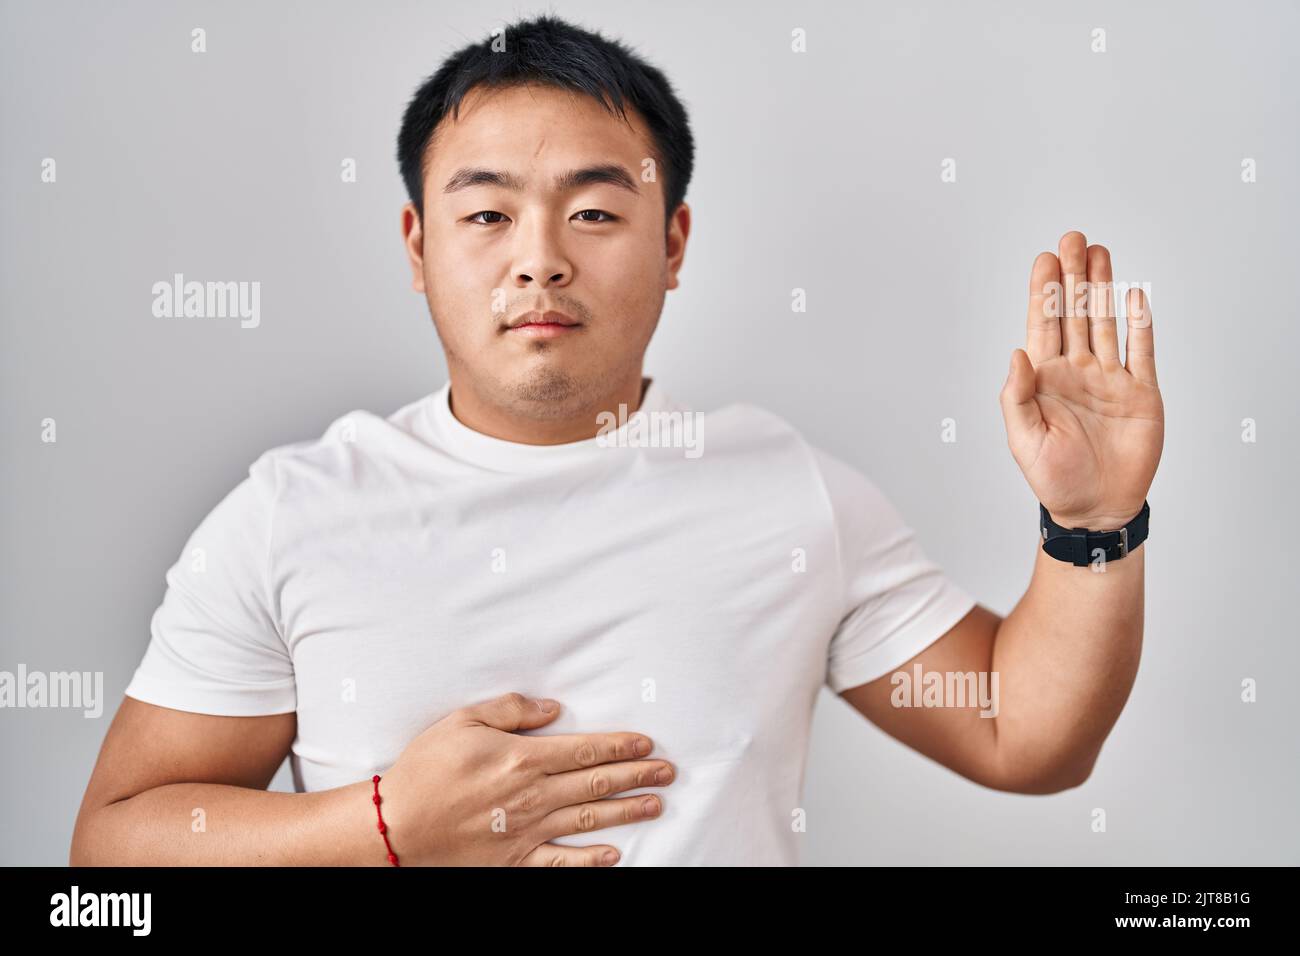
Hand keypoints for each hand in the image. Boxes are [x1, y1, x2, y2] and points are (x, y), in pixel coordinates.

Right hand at [379, 692, 673, 865]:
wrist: (396, 826)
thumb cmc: (426, 768)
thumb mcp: (463, 720)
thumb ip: (511, 709)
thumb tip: (553, 708)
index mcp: (523, 758)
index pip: (586, 749)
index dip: (621, 745)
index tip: (647, 744)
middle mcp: (533, 795)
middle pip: (597, 783)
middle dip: (637, 775)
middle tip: (668, 772)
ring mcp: (526, 831)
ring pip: (589, 820)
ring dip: (626, 812)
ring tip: (655, 805)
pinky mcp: (514, 860)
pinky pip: (560, 862)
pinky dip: (589, 860)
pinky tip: (613, 855)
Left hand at [999, 231, 1164, 529]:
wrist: (1095, 509)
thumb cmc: (1053, 478)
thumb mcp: (1023, 440)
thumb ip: (1016, 396)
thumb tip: (1016, 353)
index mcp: (1045, 379)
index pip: (1044, 326)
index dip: (1044, 292)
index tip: (1044, 259)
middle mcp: (1077, 371)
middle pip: (1076, 313)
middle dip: (1073, 276)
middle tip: (1072, 238)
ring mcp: (1110, 379)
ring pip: (1107, 322)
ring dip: (1103, 287)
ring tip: (1099, 251)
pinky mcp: (1141, 392)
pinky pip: (1141, 350)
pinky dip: (1140, 322)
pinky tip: (1135, 293)